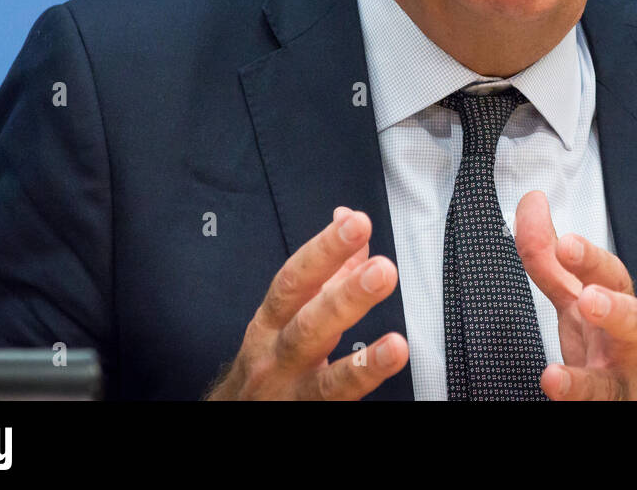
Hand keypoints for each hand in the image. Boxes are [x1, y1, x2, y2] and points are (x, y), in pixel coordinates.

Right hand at [205, 207, 408, 398]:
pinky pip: (336, 407)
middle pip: (308, 327)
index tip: (356, 223)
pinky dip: (361, 392)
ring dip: (363, 364)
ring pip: (325, 382)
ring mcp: (292, 395)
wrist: (238, 415)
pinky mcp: (309, 419)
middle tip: (383, 271)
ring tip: (397, 345)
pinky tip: (388, 380)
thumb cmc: (270, 356)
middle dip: (346, 298)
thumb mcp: (288, 312)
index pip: (296, 280)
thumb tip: (347, 217)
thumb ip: (327, 268)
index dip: (325, 251)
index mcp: (272, 321)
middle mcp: (276, 357)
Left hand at [515, 191, 636, 399]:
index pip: (607, 276)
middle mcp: (626, 340)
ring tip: (559, 370)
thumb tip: (530, 204)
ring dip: (591, 373)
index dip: (589, 259)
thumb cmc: (606, 339)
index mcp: (614, 304)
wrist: (634, 392)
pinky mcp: (611, 402)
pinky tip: (552, 387)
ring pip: (619, 379)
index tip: (567, 244)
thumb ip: (548, 256)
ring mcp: (622, 376)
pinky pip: (598, 402)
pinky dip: (576, 396)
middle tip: (590, 299)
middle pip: (633, 321)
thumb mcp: (573, 294)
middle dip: (615, 308)